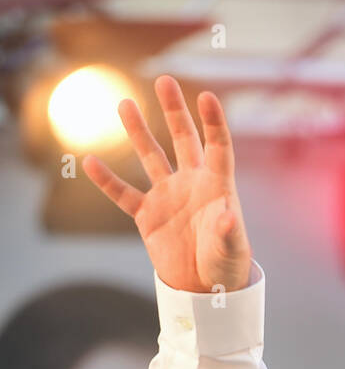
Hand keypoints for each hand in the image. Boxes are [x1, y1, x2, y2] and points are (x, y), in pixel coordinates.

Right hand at [82, 75, 251, 294]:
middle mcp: (191, 183)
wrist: (204, 288)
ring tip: (125, 104)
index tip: (206, 96)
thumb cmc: (226, 267)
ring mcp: (167, 196)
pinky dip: (107, 181)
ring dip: (138, 131)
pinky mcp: (146, 215)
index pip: (217, 146)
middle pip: (182, 139)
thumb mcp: (231, 249)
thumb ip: (228, 231)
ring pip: (150, 156)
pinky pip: (123, 194)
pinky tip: (90, 162)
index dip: (213, 122)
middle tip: (163, 80)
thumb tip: (227, 215)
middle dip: (174, 111)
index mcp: (216, 186)